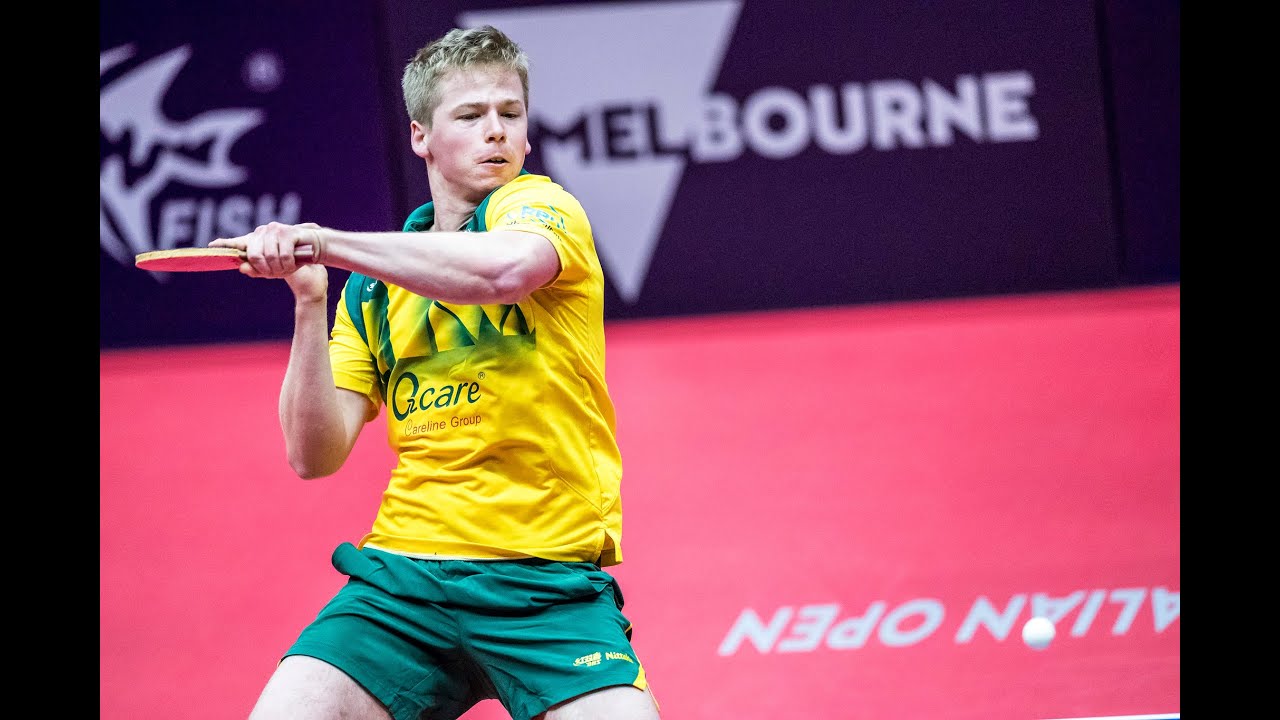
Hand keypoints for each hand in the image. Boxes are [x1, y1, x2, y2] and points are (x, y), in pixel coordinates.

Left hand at [210, 222, 328, 301]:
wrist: (315, 250)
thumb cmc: (292, 259)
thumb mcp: (273, 270)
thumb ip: (256, 270)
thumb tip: (241, 267)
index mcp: (256, 241)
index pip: (237, 242)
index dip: (224, 244)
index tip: (210, 245)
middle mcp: (262, 232)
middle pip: (254, 256)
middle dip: (266, 270)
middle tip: (277, 273)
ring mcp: (275, 230)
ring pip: (269, 257)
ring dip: (280, 269)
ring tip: (288, 268)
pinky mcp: (288, 232)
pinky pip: (283, 255)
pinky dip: (289, 264)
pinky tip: (294, 264)